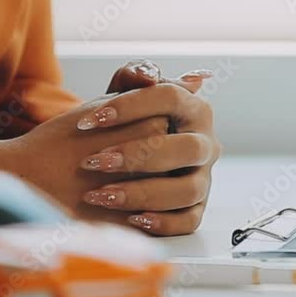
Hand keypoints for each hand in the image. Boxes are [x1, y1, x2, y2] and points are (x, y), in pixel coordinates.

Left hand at [73, 68, 219, 235]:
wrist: (108, 162)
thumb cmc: (118, 126)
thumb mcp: (120, 98)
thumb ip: (130, 78)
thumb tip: (147, 75)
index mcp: (193, 108)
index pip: (171, 98)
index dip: (131, 106)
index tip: (91, 120)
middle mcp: (204, 143)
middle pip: (187, 148)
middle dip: (139, 156)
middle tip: (96, 161)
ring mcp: (202, 178)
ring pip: (188, 189)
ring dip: (144, 192)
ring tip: (102, 194)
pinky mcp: (194, 209)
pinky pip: (189, 220)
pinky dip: (163, 222)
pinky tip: (133, 219)